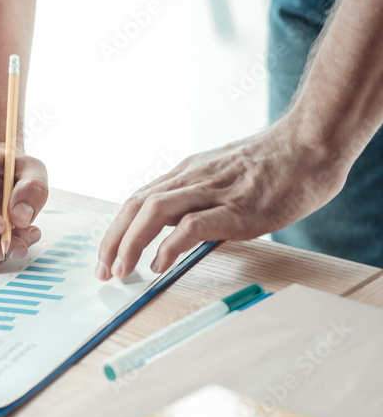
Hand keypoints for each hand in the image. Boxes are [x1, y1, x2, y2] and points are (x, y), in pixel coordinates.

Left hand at [96, 119, 349, 280]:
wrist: (313, 144)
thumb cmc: (278, 165)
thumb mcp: (227, 176)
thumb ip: (204, 198)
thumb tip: (187, 231)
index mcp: (188, 172)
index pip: (138, 199)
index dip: (116, 229)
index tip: (106, 256)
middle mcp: (192, 178)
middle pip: (135, 204)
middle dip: (112, 239)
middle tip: (103, 270)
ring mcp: (213, 191)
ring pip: (153, 211)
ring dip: (130, 243)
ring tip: (121, 271)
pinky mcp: (236, 208)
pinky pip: (191, 225)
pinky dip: (169, 246)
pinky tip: (160, 265)